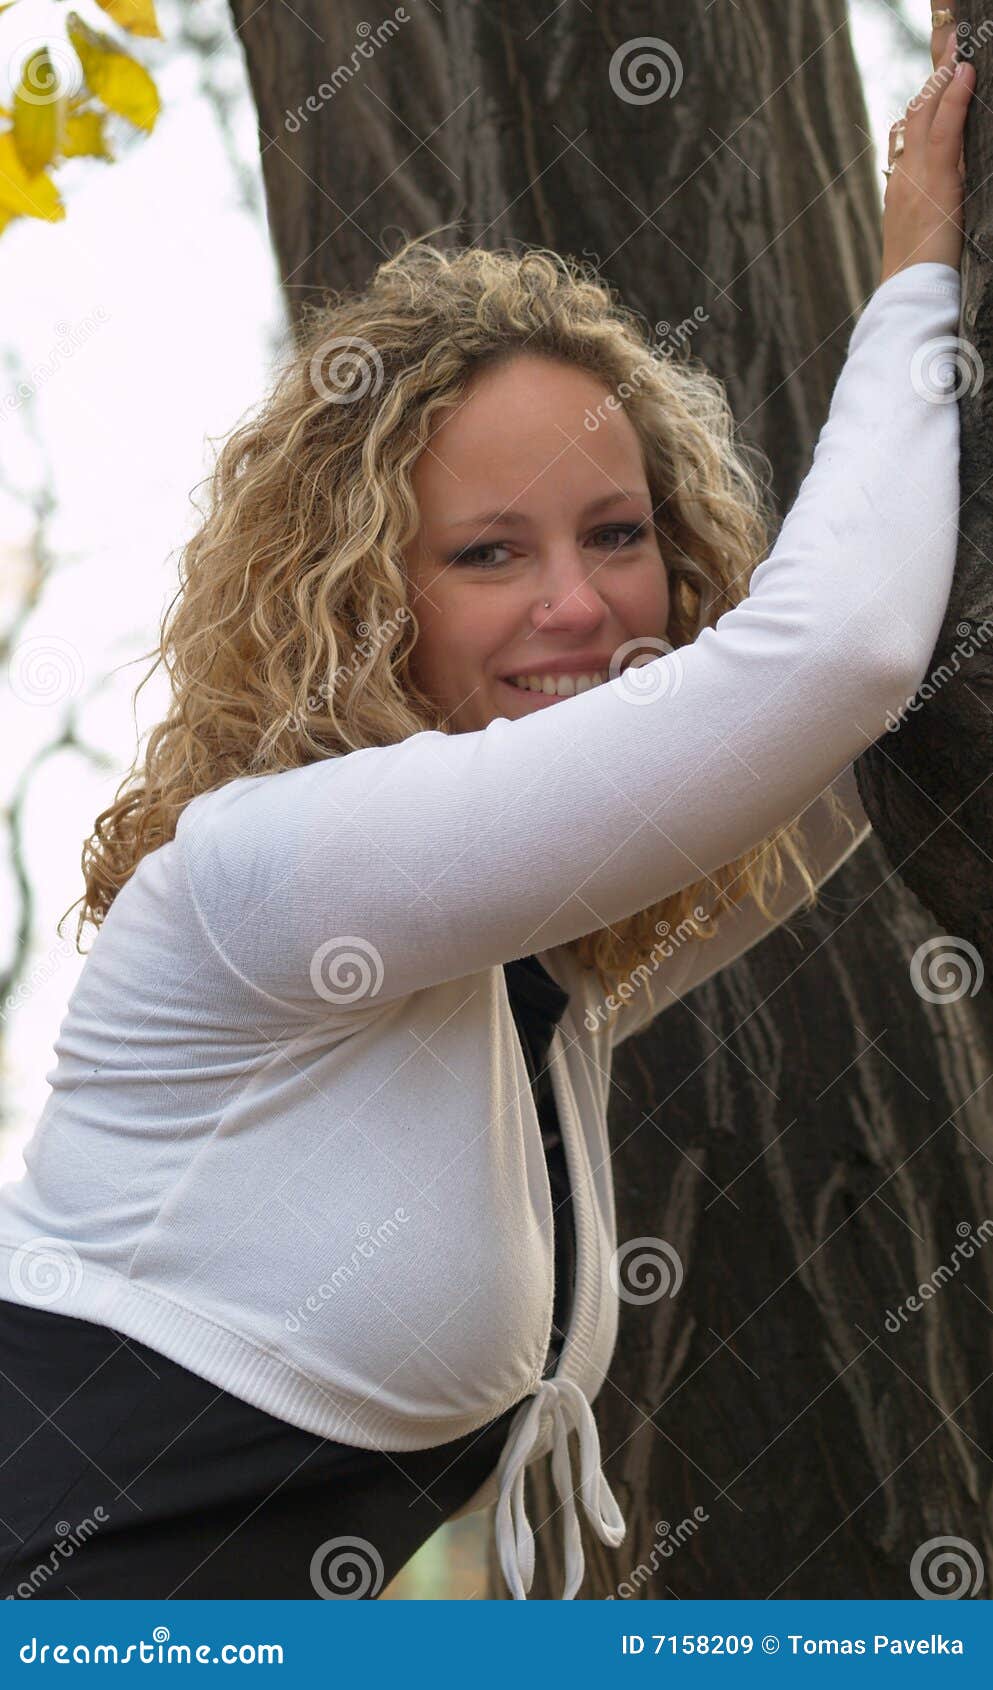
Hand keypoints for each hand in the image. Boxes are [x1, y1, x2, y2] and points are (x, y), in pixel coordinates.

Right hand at [879, 9, 974, 284]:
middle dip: (934, 74)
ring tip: (958, 39)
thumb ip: (938, 208)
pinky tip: (964, 72)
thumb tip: (953, 189)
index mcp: (903, 188)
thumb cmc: (921, 282)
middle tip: (948, 35)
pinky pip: (942, 132)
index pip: (915, 132)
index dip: (928, 98)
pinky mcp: (931, 185)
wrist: (907, 304)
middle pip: (917, 113)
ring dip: (943, 73)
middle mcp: (904, 177)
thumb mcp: (930, 238)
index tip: (940, 71)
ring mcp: (914, 179)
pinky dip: (952, 99)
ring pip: (926, 115)